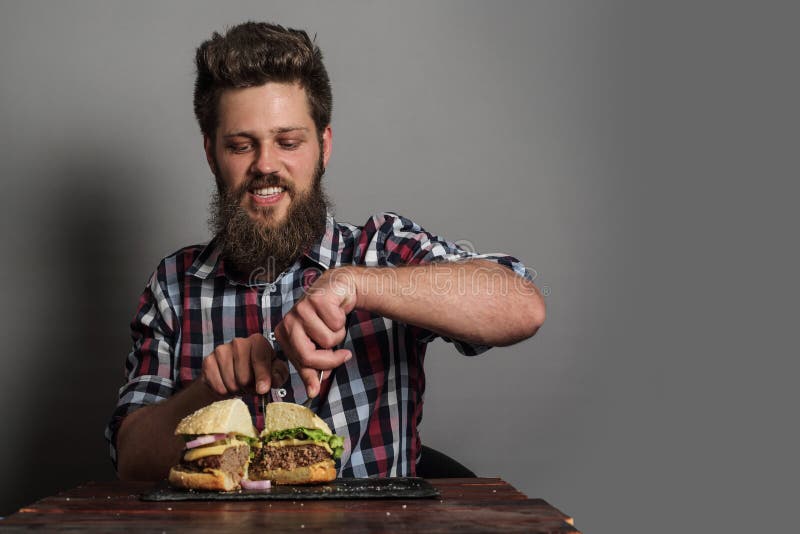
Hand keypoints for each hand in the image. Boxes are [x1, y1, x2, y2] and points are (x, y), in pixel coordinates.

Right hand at [201, 333, 288, 395]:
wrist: (232, 376)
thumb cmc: (257, 373)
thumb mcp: (273, 373)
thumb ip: (279, 374)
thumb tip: (273, 379)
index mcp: (258, 341)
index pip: (259, 358)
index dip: (262, 376)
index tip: (262, 389)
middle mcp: (239, 342)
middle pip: (244, 375)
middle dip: (248, 386)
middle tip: (250, 385)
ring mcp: (221, 350)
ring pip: (231, 382)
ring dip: (236, 389)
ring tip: (239, 385)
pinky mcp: (208, 361)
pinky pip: (218, 386)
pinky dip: (224, 391)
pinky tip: (227, 385)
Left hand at [274, 268, 357, 396]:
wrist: (339, 289)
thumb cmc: (327, 318)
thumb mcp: (320, 345)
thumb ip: (315, 365)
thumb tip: (314, 391)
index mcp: (284, 334)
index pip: (300, 363)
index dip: (313, 376)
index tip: (317, 390)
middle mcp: (288, 322)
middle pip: (309, 356)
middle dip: (330, 360)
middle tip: (344, 355)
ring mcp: (301, 309)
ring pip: (327, 340)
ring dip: (339, 334)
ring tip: (334, 322)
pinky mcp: (316, 300)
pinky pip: (336, 324)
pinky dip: (342, 320)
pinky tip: (337, 310)